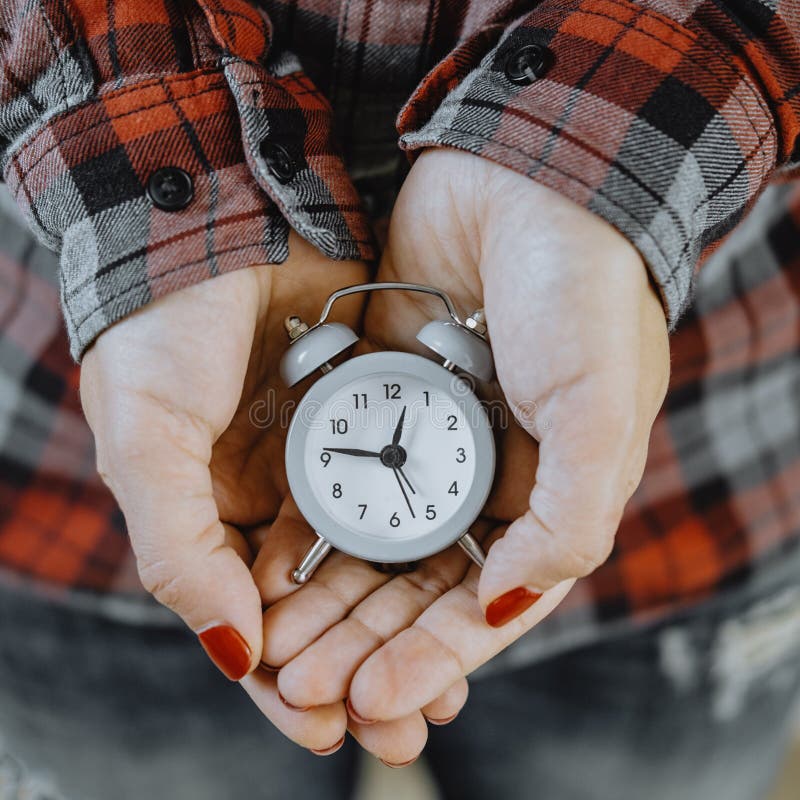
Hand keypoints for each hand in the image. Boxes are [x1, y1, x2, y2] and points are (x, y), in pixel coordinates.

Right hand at [80, 232, 465, 758]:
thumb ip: (179, 547)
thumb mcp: (146, 436)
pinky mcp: (376, 420)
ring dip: (399, 624)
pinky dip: (426, 547)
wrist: (227, 215)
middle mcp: (271, 495)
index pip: (246, 619)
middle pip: (319, 607)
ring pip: (369, 564)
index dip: (284, 680)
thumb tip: (234, 650)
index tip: (328, 729)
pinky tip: (460, 592)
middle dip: (358, 667)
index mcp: (209, 511)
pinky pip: (407, 496)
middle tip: (402, 725)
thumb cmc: (163, 324)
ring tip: (439, 685)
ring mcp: (327, 460)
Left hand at [251, 149, 668, 749]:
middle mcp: (487, 475)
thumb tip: (505, 604)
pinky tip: (270, 568)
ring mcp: (429, 438)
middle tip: (309, 687)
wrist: (524, 177)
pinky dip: (310, 528)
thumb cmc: (581, 288)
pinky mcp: (381, 397)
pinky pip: (339, 477)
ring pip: (373, 544)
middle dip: (369, 640)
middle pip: (421, 585)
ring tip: (280, 650)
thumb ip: (569, 516)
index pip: (489, 600)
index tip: (378, 694)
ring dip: (331, 600)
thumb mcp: (600, 408)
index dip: (436, 655)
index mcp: (548, 491)